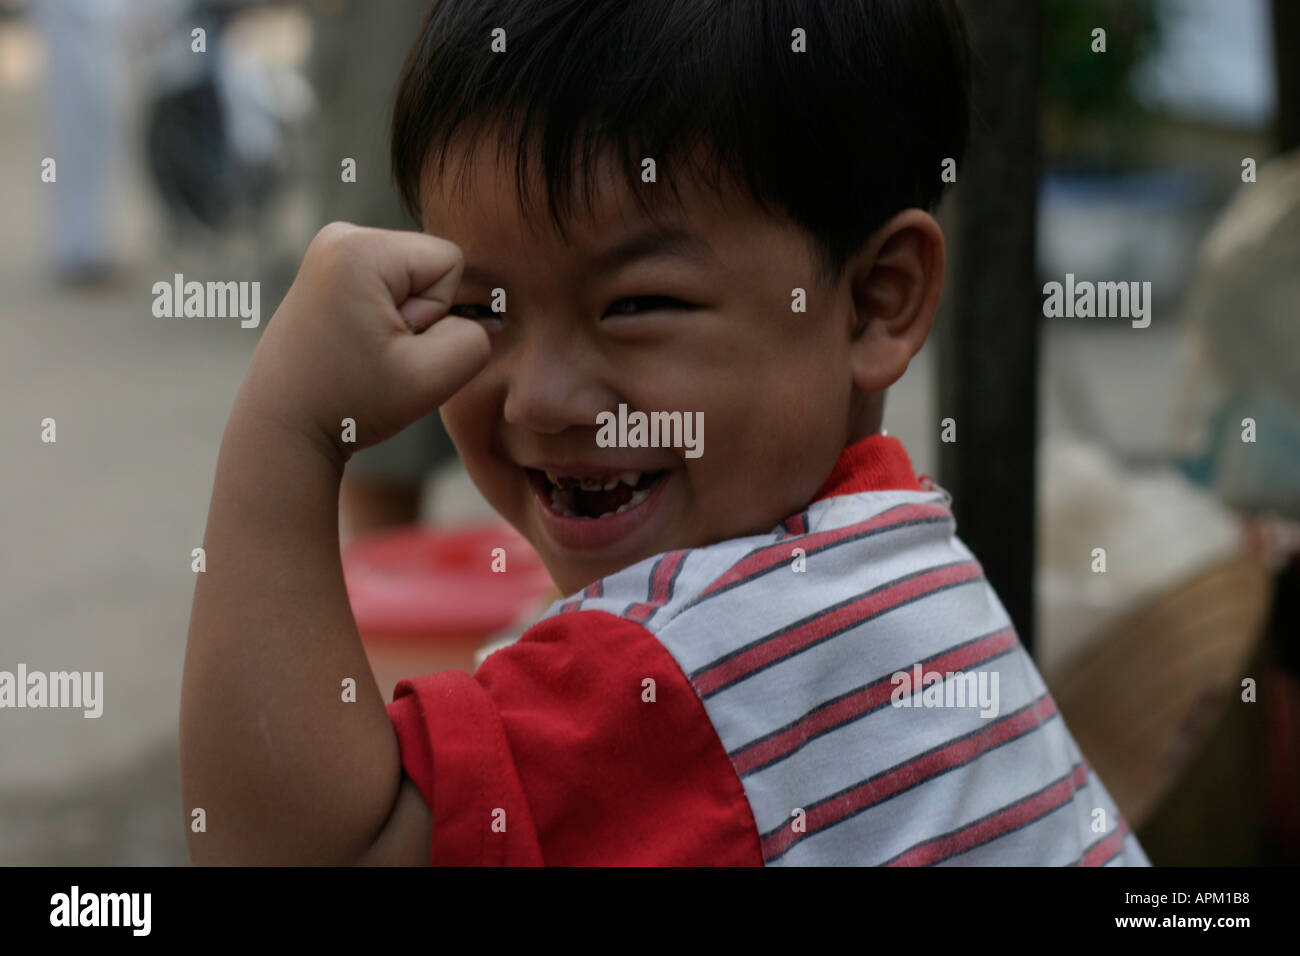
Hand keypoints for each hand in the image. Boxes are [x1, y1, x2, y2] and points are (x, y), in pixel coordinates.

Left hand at [241, 222, 488, 461]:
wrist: (285, 426)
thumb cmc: (352, 404)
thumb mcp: (433, 378)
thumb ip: (475, 339)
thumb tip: (482, 314)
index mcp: (361, 249)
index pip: (450, 262)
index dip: (438, 313)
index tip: (393, 346)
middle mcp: (339, 235)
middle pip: (430, 265)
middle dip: (420, 314)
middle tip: (376, 354)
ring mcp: (328, 250)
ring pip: (413, 276)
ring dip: (402, 318)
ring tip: (363, 351)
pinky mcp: (326, 269)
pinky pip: (389, 284)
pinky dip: (383, 316)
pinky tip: (354, 344)